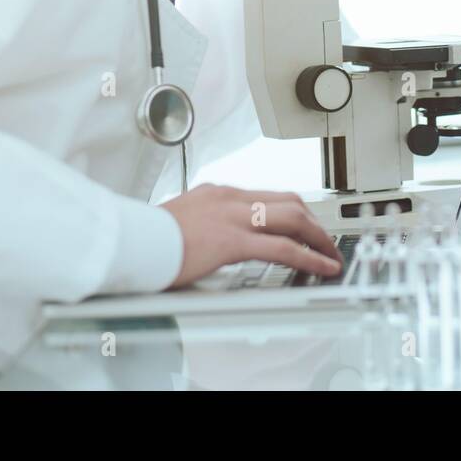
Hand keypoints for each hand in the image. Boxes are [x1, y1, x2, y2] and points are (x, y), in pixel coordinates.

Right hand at [160, 184, 342, 287]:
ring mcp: (233, 216)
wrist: (129, 239)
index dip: (293, 211)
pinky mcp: (232, 240)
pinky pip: (283, 248)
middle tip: (326, 240)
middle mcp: (229, 198)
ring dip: (319, 238)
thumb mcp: (179, 221)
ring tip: (331, 255)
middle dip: (314, 222)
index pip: (267, 196)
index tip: (305, 225)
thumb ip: (201, 224)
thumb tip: (209, 240)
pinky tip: (321, 267)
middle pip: (289, 202)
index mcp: (217, 193)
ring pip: (293, 219)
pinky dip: (309, 257)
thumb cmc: (146, 237)